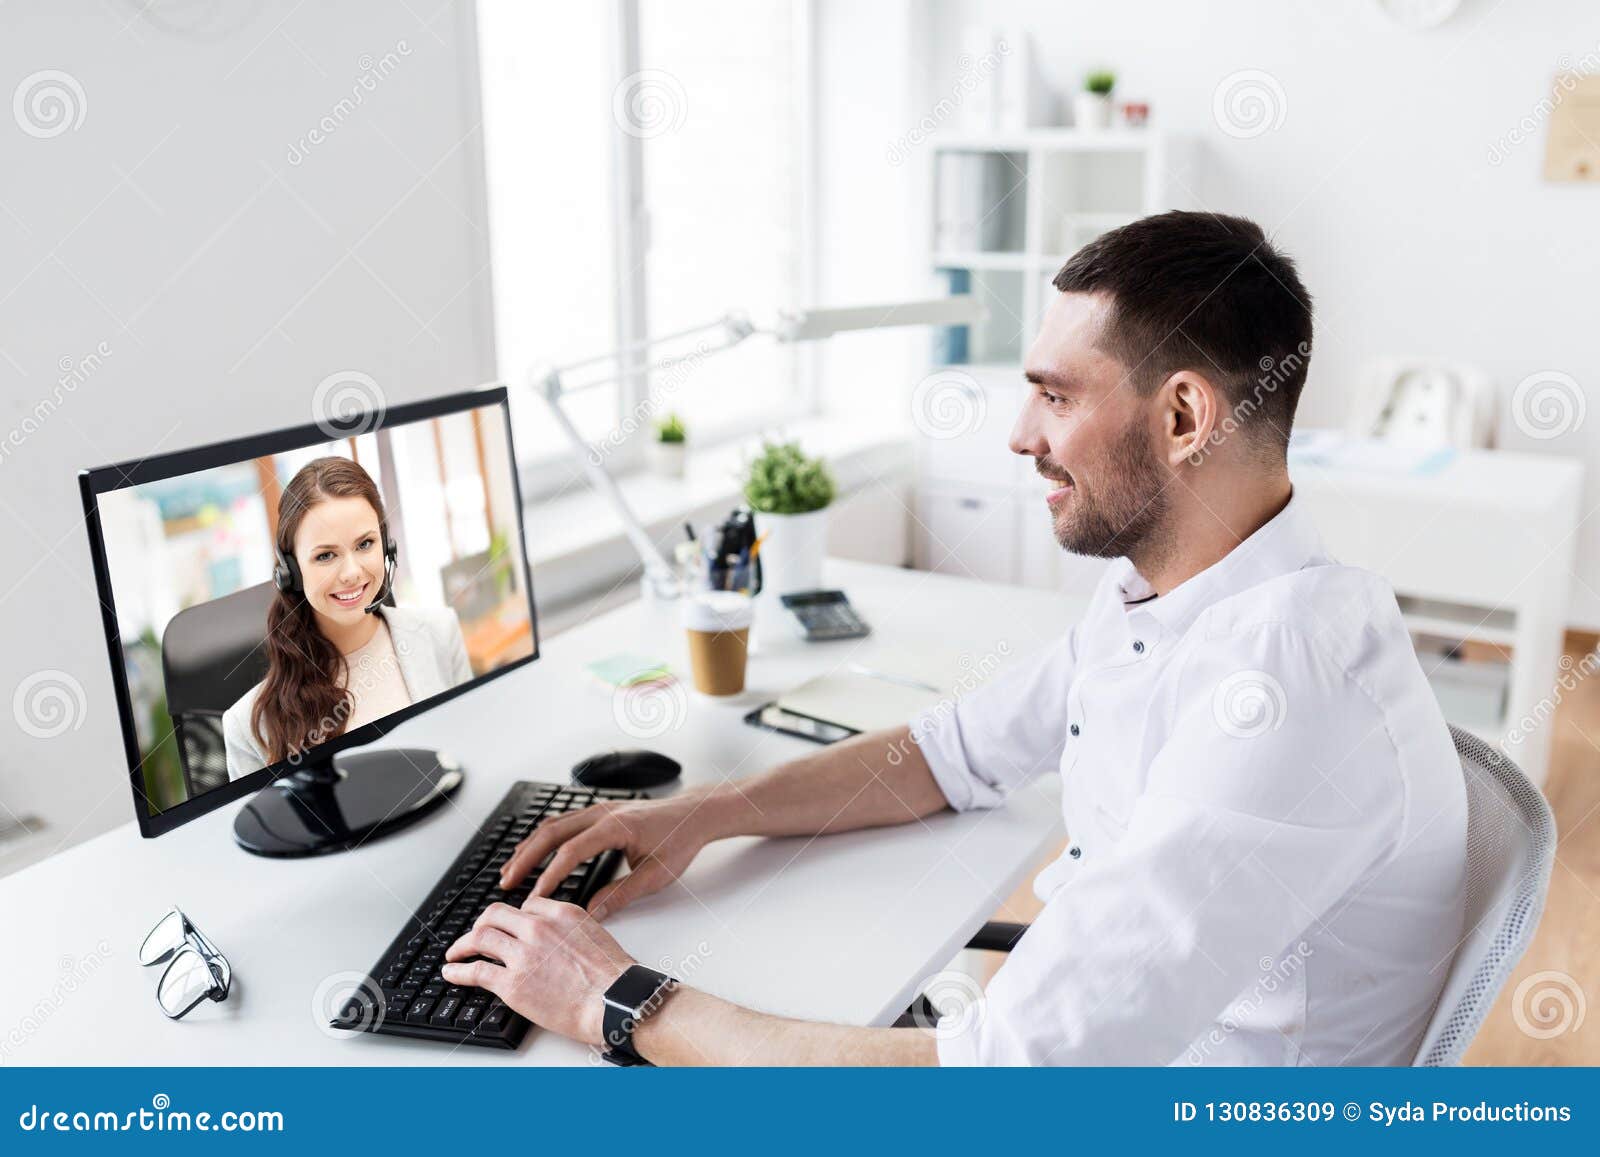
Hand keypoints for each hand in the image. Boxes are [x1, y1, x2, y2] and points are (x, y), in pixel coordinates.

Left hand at [442, 900, 633, 1044]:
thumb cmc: (613, 976)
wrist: (614, 1001)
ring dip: (462, 945)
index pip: (526, 905)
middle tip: (475, 934)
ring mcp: (523, 955)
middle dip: (481, 924)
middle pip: (496, 914)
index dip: (514, 917)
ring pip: (480, 938)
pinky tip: (452, 973)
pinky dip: (458, 971)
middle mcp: (538, 928)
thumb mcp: (595, 934)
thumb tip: (557, 939)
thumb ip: (570, 929)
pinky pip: (476, 971)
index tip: (508, 927)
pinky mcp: (512, 984)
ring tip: (455, 953)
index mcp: (561, 913)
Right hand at [498, 789, 729, 917]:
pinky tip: (533, 851)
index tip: (534, 900)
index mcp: (615, 827)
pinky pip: (563, 821)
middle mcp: (602, 813)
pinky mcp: (600, 811)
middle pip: (551, 833)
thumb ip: (623, 894)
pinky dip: (542, 837)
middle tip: (505, 883)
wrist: (694, 813)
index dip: (549, 877)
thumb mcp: (656, 875)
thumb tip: (592, 914)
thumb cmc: (679, 841)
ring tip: (510, 870)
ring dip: (529, 847)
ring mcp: (599, 809)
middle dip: (525, 859)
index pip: (570, 852)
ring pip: (553, 824)